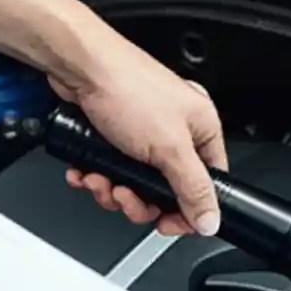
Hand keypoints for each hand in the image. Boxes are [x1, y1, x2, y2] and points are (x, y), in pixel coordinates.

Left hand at [50, 37, 227, 236]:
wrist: (79, 66)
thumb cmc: (126, 88)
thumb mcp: (169, 148)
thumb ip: (192, 188)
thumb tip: (210, 219)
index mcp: (201, 129)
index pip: (207, 184)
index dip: (187, 210)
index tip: (165, 223)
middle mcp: (176, 130)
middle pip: (167, 190)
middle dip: (138, 200)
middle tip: (124, 196)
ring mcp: (145, 132)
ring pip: (135, 183)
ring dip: (113, 190)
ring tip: (101, 179)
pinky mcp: (116, 134)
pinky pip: (112, 169)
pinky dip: (98, 175)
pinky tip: (87, 171)